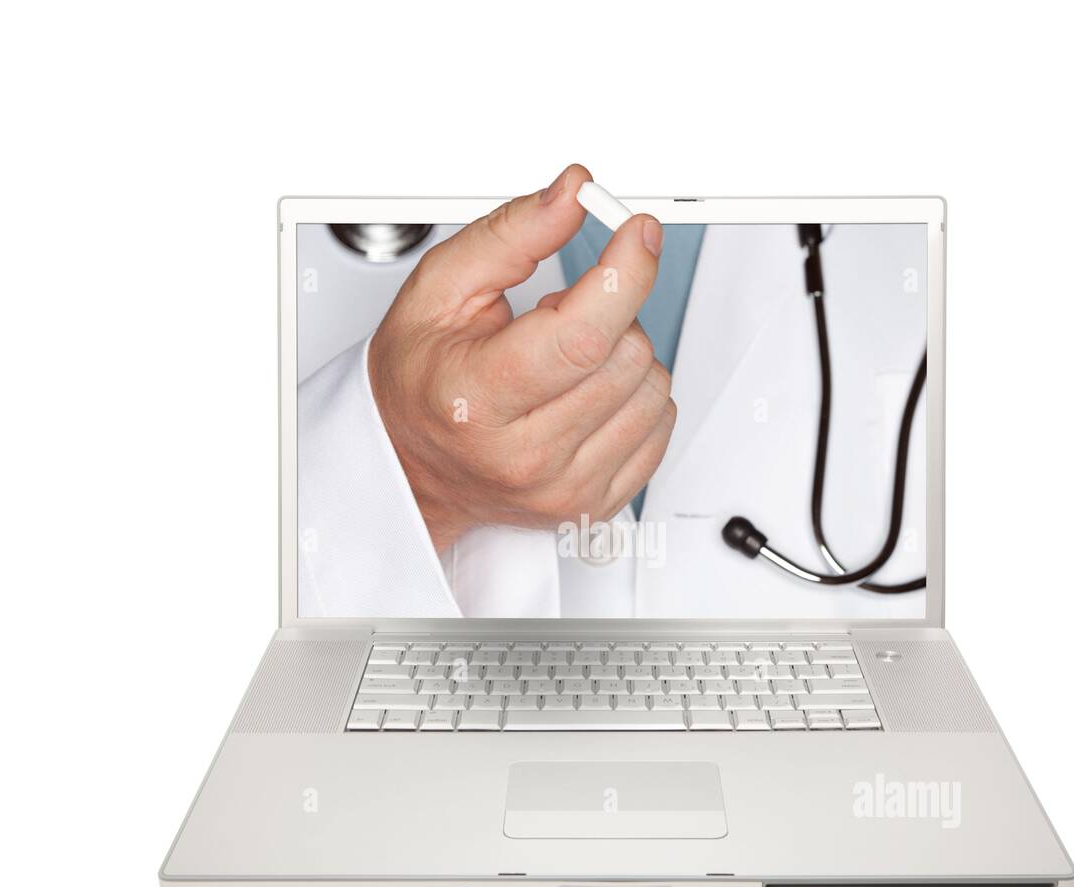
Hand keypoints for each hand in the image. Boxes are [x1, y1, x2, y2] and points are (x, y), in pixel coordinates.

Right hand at [367, 164, 674, 551]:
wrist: (413, 467)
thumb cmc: (421, 383)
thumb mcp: (440, 291)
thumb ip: (511, 237)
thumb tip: (573, 195)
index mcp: (477, 400)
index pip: (580, 335)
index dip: (624, 273)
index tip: (639, 234)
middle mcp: (524, 455)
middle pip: (626, 356)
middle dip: (610, 314)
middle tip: (559, 318)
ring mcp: (563, 487)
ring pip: (654, 390)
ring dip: (624, 356)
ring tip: (569, 361)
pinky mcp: (594, 503)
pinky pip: (660, 428)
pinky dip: (637, 397)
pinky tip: (590, 393)